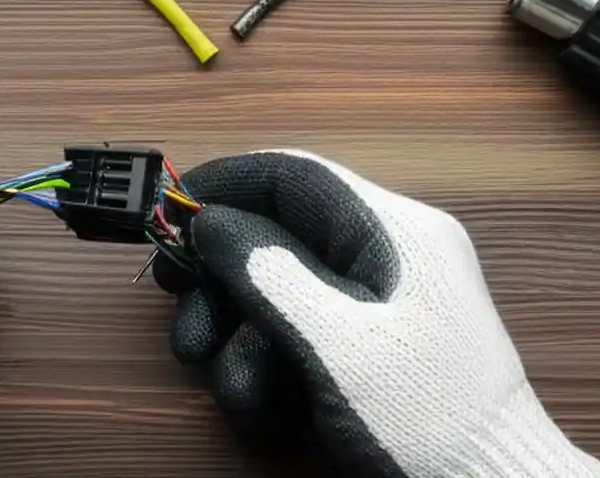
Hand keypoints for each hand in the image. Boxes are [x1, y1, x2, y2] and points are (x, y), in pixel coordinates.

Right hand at [155, 151, 599, 477]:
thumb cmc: (431, 422)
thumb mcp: (339, 346)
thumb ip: (270, 275)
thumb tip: (212, 223)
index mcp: (395, 232)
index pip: (294, 176)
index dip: (224, 186)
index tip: (168, 216)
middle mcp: (386, 256)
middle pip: (275, 239)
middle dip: (222, 290)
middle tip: (189, 336)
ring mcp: (377, 305)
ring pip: (278, 296)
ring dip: (242, 347)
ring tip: (240, 395)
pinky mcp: (367, 349)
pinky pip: (299, 337)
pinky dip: (271, 372)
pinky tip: (270, 413)